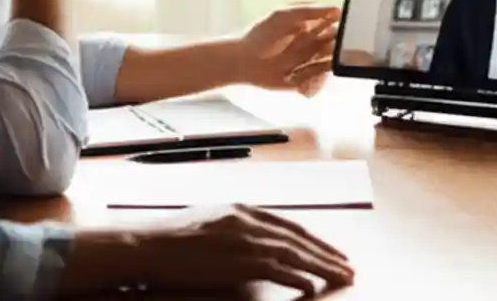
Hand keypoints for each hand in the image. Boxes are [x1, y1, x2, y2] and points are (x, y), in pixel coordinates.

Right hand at [63, 204, 353, 295]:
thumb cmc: (170, 239)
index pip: (288, 225)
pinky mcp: (241, 259)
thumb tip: (252, 242)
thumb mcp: (208, 221)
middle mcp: (249, 220)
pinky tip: (313, 287)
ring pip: (297, 254)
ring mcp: (246, 239)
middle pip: (299, 238)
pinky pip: (281, 270)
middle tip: (348, 266)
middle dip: (326, 253)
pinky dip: (300, 278)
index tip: (330, 250)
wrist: (148, 246)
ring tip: (342, 277)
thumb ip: (234, 228)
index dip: (312, 239)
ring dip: (323, 266)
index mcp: (242, 209)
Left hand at [236, 6, 339, 93]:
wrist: (240, 60)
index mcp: (309, 26)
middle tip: (329, 50)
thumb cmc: (260, 34)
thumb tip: (337, 9)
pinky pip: (315, 84)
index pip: (332, 26)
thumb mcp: (284, 15)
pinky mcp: (300, 81)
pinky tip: (302, 85)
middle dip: (335, 50)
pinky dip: (313, 85)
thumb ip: (310, 10)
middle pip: (333, 48)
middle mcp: (310, 45)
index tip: (344, 31)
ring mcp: (306, 64)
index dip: (340, 28)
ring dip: (324, 69)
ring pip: (326, 67)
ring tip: (313, 69)